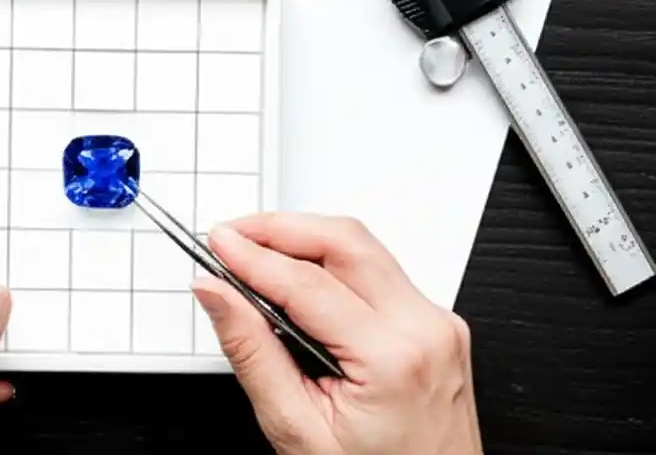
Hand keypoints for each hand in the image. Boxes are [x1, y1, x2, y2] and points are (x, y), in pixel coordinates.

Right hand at [193, 214, 481, 454]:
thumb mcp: (297, 429)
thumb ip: (252, 352)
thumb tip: (216, 295)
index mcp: (393, 359)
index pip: (308, 282)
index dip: (253, 255)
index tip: (217, 243)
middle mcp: (426, 329)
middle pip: (345, 241)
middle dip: (280, 227)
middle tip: (232, 235)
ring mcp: (438, 323)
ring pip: (364, 248)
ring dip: (305, 238)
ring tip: (256, 253)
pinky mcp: (437, 324)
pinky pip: (380, 272)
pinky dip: (333, 263)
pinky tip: (298, 279)